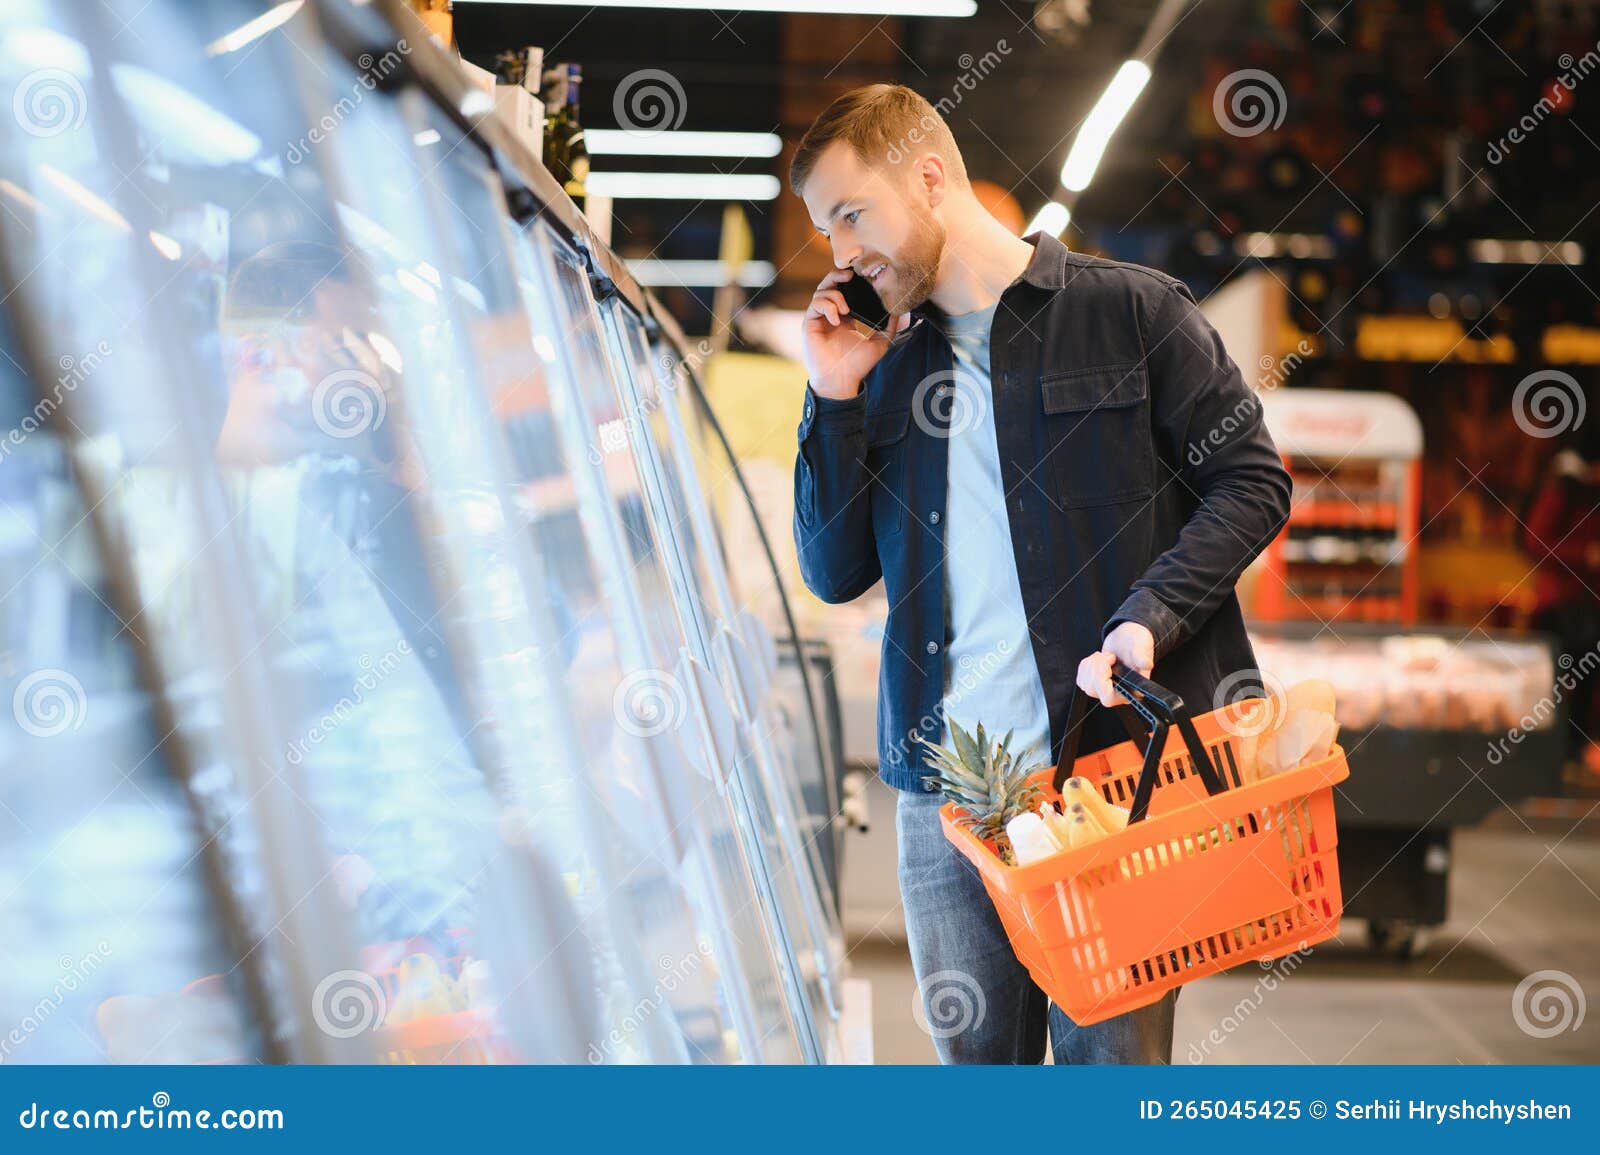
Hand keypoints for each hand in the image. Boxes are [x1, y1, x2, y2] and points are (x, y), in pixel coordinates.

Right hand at [801, 268, 909, 400]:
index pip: (845, 289)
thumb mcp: (880, 342)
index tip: (862, 274)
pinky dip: (827, 306)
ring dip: (835, 295)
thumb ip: (889, 326)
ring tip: (845, 308)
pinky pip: (816, 304)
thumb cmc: (858, 365)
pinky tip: (837, 318)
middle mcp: (831, 314)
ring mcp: (819, 318)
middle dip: (838, 275)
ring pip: (821, 291)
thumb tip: (900, 310)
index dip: (851, 279)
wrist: (841, 380)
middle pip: (830, 284)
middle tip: (850, 274)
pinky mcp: (809, 323)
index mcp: (846, 315)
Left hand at [1076, 621, 1155, 706]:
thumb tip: (1146, 664)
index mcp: (1131, 689)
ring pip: (1085, 685)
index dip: (1102, 682)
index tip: (1109, 663)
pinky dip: (1085, 666)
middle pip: (1092, 691)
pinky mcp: (1094, 683)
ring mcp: (1104, 689)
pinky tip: (1097, 659)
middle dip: (1096, 669)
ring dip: (1091, 665)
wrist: (1127, 637)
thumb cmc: (1137, 642)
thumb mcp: (1142, 644)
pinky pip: (1081, 679)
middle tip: (1109, 655)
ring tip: (1105, 656)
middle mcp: (1117, 693)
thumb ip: (1142, 655)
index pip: (1108, 698)